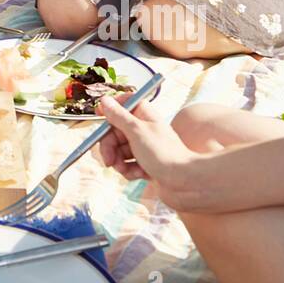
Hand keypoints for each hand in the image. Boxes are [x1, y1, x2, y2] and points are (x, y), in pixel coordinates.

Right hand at [97, 93, 201, 209]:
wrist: (184, 182)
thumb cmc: (164, 153)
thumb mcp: (136, 131)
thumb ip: (118, 116)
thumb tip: (105, 100)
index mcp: (144, 114)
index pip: (121, 105)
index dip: (109, 111)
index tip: (98, 116)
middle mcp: (144, 128)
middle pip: (114, 131)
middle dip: (109, 147)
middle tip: (109, 160)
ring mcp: (145, 146)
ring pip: (119, 150)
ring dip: (118, 161)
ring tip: (125, 170)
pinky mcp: (146, 163)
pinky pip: (128, 164)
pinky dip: (129, 170)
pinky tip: (138, 175)